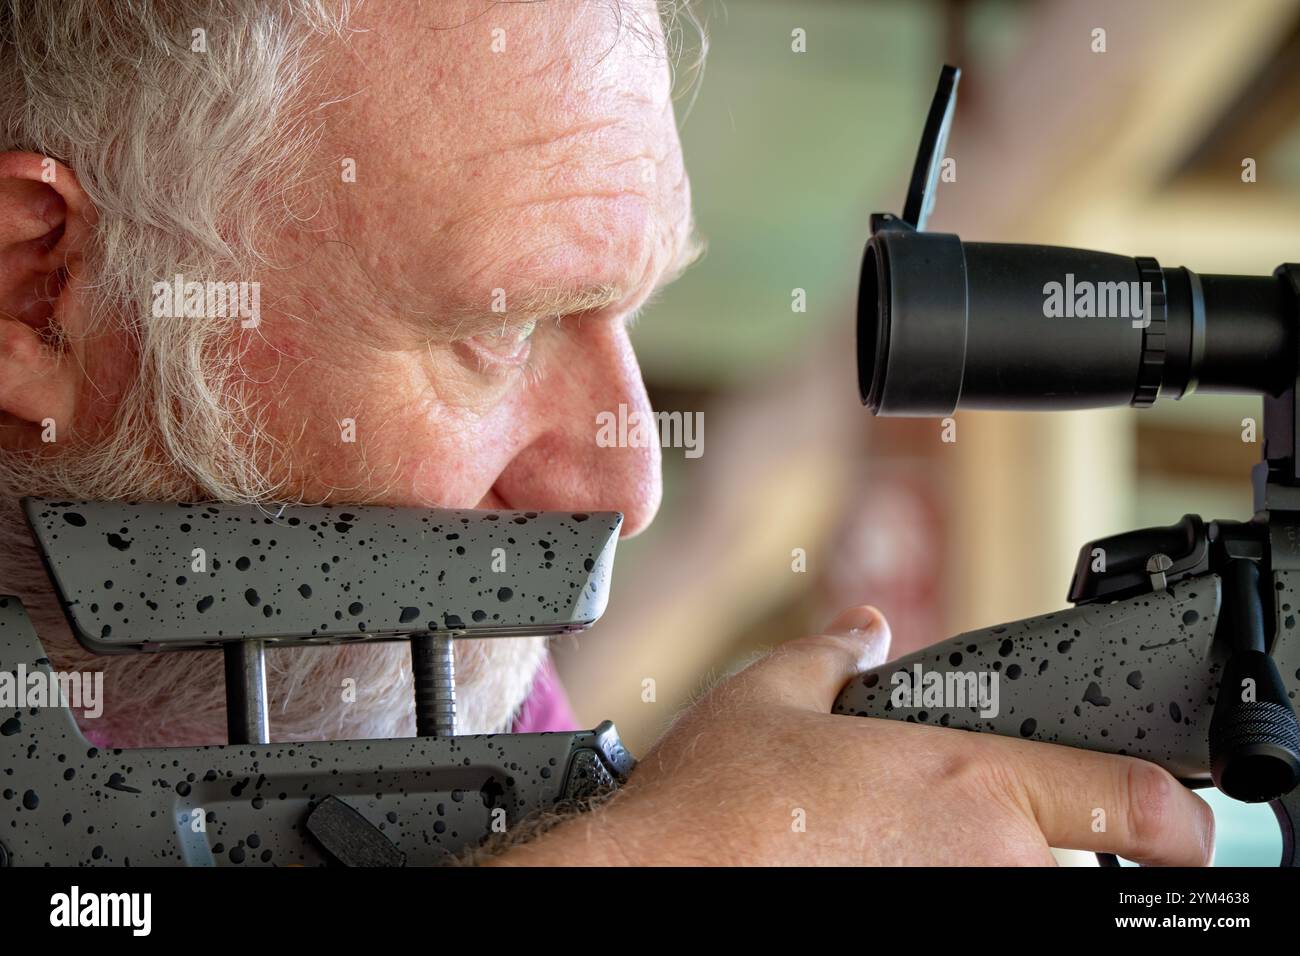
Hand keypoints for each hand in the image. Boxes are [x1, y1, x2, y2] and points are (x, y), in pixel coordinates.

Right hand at [492, 606, 1214, 865]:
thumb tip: (861, 628)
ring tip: (883, 845)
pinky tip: (861, 868)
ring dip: (971, 866)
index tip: (1171, 822)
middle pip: (1067, 859)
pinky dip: (928, 884)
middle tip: (938, 820)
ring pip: (1011, 891)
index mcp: (970, 784)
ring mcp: (960, 916)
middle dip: (1020, 836)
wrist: (655, 884)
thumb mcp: (771, 696)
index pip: (1138, 808)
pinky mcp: (927, 941)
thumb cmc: (712, 806)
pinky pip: (960, 912)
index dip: (1171, 816)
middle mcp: (986, 864)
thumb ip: (833, 654)